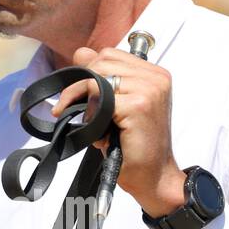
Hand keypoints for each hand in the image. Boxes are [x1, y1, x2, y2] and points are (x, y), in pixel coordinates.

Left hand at [50, 47, 185, 216]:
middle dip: (81, 83)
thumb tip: (80, 52)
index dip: (89, 71)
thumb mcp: (115, 105)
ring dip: (84, 99)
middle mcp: (156, 77)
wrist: (153, 176)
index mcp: (154, 73)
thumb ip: (101, 78)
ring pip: (97, 77)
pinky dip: (90, 113)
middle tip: (71, 108)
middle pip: (101, 61)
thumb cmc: (132, 143)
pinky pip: (99, 97)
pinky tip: (97, 131)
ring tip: (90, 121)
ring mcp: (150, 89)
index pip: (109, 54)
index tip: (79, 94)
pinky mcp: (139, 105)